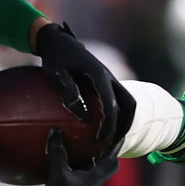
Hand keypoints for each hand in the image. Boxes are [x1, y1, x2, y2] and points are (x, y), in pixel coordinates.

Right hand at [31, 131, 116, 185]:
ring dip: (93, 157)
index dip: (116, 145)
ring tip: (88, 142)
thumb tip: (56, 130)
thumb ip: (58, 152)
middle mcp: (92, 183)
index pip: (111, 159)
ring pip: (94, 169)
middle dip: (108, 152)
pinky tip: (70, 158)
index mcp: (95, 178)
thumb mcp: (58, 172)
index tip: (119, 132)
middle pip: (106, 165)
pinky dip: (80, 163)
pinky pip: (81, 173)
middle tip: (104, 138)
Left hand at [35, 21, 133, 150]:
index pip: (111, 103)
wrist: (56, 41)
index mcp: (98, 74)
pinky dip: (118, 116)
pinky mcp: (106, 82)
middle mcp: (108, 76)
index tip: (100, 139)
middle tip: (112, 145)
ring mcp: (109, 79)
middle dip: (125, 126)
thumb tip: (85, 117)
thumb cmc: (53, 58)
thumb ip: (68, 92)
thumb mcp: (55, 74)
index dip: (109, 123)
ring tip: (111, 142)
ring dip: (124, 122)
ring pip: (128, 103)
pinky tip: (105, 129)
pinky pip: (119, 100)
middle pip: (130, 105)